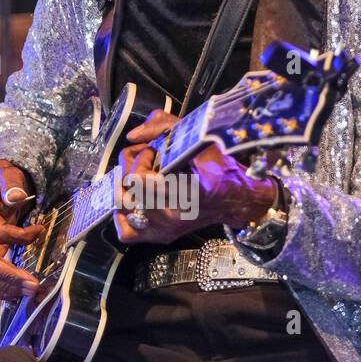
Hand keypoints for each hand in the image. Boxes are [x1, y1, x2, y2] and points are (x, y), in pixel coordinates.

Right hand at [0, 161, 44, 299]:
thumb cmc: (3, 183)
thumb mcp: (8, 176)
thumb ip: (10, 184)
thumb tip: (16, 197)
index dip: (21, 237)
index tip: (40, 231)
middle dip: (10, 276)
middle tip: (34, 285)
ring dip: (6, 289)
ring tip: (31, 292)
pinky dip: (0, 292)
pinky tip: (18, 294)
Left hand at [114, 110, 276, 245]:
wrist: (238, 198)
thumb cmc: (222, 167)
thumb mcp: (199, 135)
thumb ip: (164, 126)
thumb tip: (134, 136)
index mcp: (187, 192)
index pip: (139, 179)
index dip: (141, 159)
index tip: (154, 151)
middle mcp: (174, 216)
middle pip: (127, 191)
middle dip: (132, 167)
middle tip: (147, 159)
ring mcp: (166, 229)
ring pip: (123, 209)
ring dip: (125, 187)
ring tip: (140, 176)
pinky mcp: (162, 236)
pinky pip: (127, 232)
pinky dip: (123, 215)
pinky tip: (133, 199)